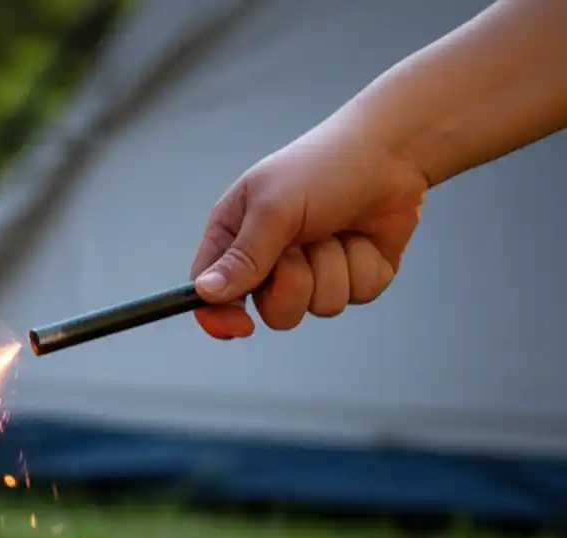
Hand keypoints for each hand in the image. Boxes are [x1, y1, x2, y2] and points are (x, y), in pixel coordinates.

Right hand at [190, 119, 427, 338]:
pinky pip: (357, 295)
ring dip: (334, 266)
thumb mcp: (273, 207)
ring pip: (320, 307)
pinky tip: (362, 235)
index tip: (241, 326)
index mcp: (237, 239)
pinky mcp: (354, 278)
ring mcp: (315, 273)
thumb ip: (242, 256)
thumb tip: (205, 293)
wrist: (391, 152)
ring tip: (336, 229)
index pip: (213, 293)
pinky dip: (363, 264)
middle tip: (303, 242)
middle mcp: (272, 262)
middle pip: (273, 311)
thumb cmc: (322, 166)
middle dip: (295, 281)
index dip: (220, 317)